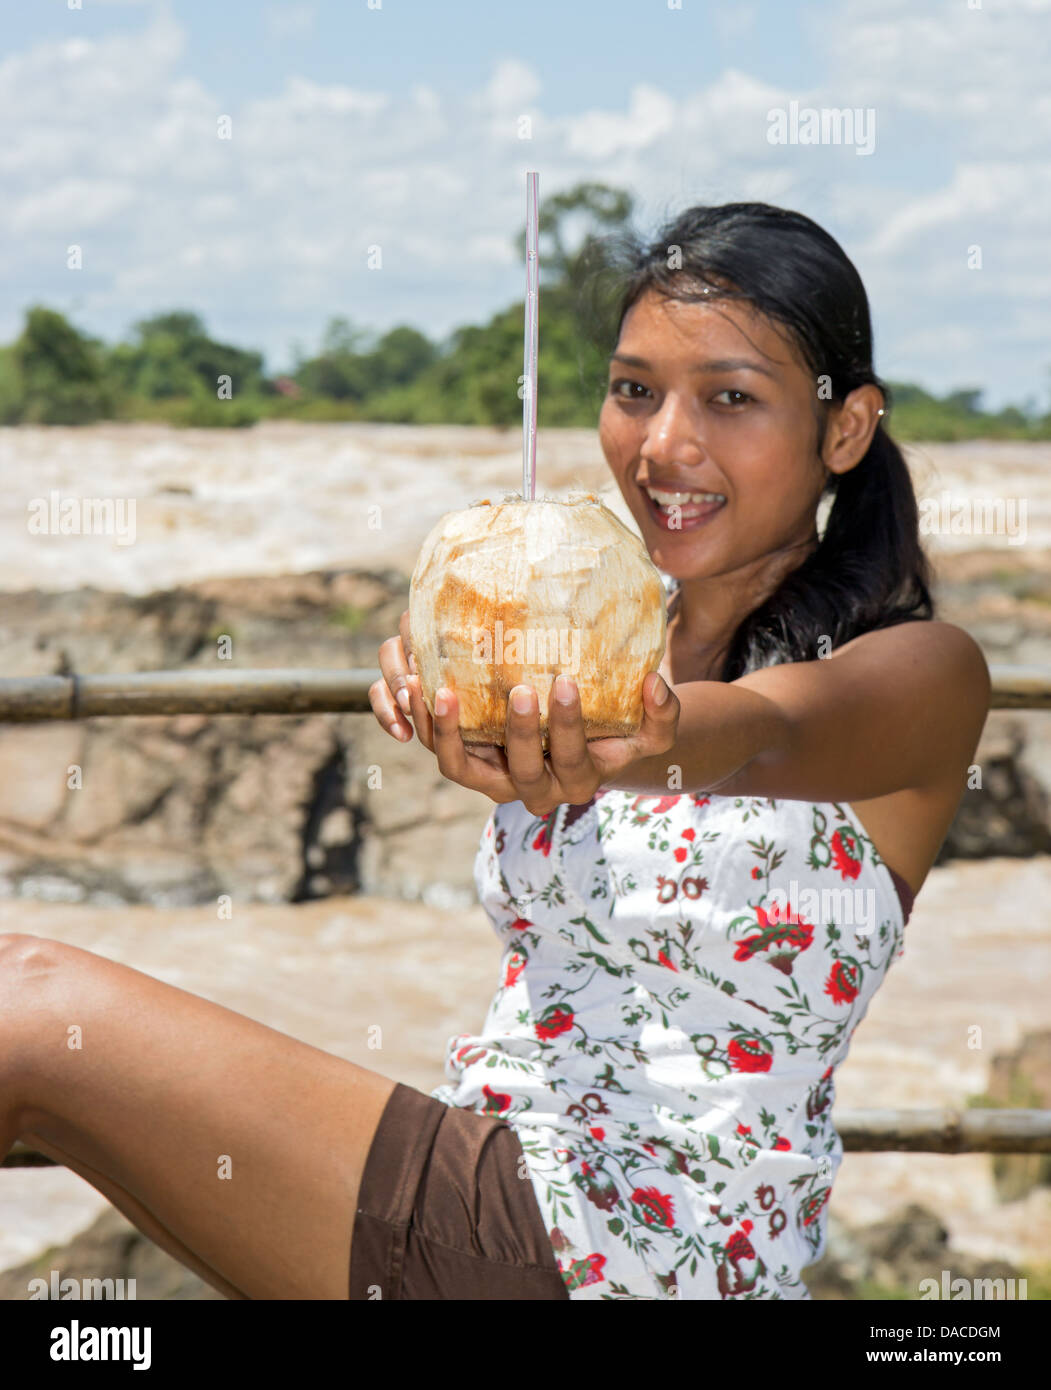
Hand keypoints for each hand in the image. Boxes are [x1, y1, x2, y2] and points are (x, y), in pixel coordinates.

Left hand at [369, 611, 679, 813]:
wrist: (582, 741)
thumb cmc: (617, 731)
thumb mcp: (650, 730)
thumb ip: (662, 714)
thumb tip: (654, 683)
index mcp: (577, 781)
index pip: (571, 761)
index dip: (568, 727)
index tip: (568, 682)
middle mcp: (530, 788)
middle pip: (516, 772)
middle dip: (518, 733)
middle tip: (518, 688)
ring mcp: (489, 776)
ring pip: (458, 769)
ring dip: (444, 733)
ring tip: (438, 690)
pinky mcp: (462, 756)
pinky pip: (433, 746)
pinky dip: (418, 719)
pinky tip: (412, 680)